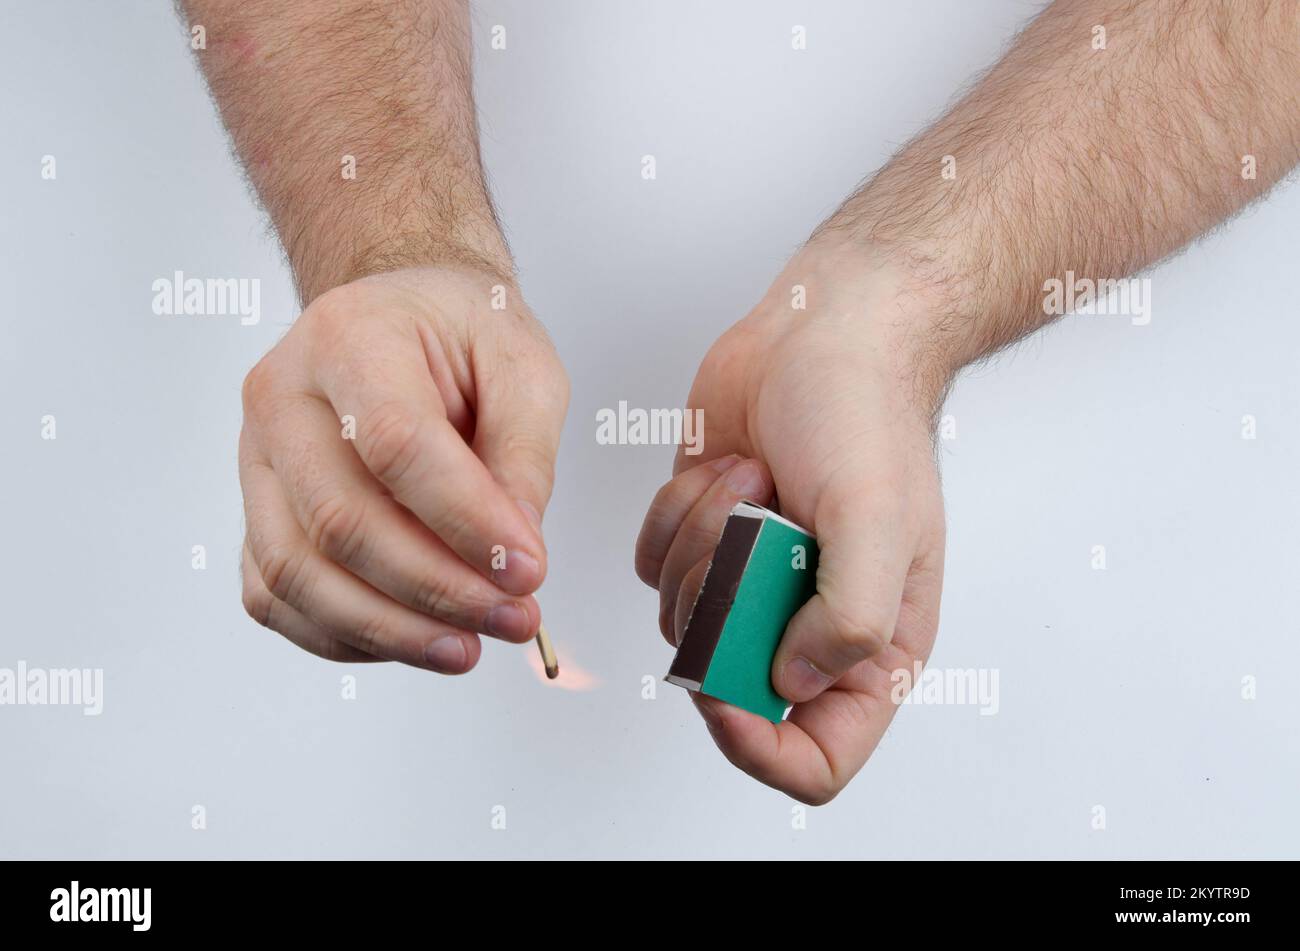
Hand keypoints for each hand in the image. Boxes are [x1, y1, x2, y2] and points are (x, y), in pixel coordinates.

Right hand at [239, 266, 567, 672]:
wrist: (399, 315)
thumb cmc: (460, 333)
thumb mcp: (524, 365)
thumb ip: (525, 454)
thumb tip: (517, 554)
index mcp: (348, 336)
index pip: (395, 444)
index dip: (465, 520)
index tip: (529, 570)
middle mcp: (281, 397)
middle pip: (340, 521)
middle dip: (437, 589)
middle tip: (515, 619)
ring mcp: (254, 459)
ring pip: (297, 573)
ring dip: (390, 629)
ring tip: (470, 647)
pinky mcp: (254, 512)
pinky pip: (277, 598)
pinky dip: (346, 636)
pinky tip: (415, 639)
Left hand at [636, 247, 945, 803]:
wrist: (823, 330)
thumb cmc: (865, 415)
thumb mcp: (880, 519)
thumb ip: (849, 621)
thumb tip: (786, 684)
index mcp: (871, 644)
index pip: (817, 758)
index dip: (760, 746)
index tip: (720, 689)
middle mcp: (806, 624)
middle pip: (729, 685)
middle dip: (721, 607)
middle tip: (752, 534)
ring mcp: (748, 583)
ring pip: (680, 619)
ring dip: (702, 541)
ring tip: (755, 480)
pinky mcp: (701, 539)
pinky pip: (651, 565)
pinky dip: (675, 514)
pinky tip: (728, 466)